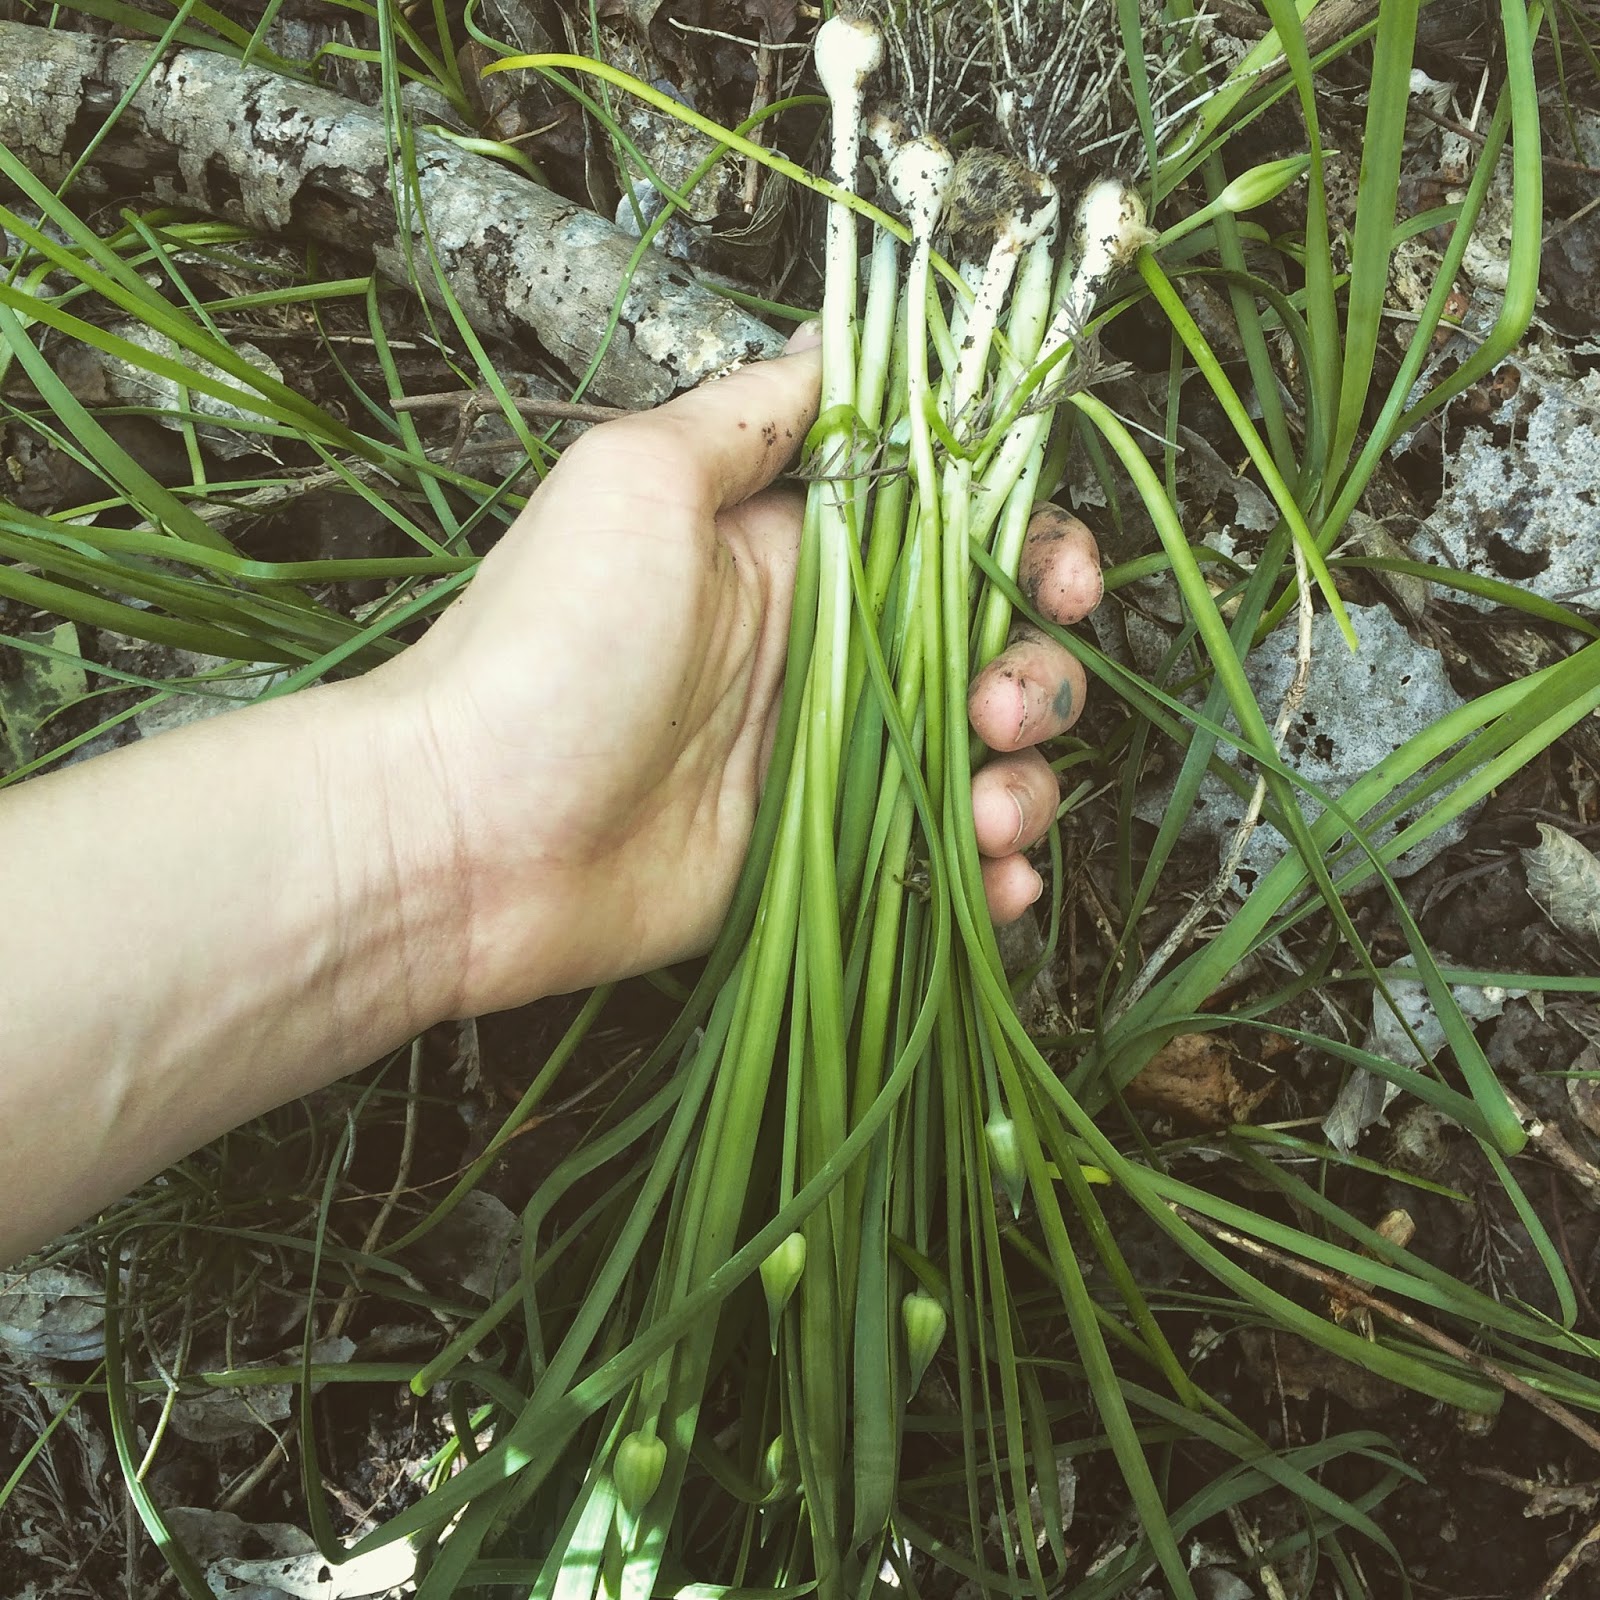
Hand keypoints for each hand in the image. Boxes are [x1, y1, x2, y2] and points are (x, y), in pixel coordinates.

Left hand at [368, 349, 1101, 1012]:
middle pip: (991, 647)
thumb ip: (753, 413)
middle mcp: (828, 651)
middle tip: (1002, 708)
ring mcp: (829, 760)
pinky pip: (940, 858)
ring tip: (987, 809)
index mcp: (799, 553)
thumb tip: (840, 334)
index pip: (955, 530)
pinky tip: (993, 878)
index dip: (1031, 546)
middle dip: (1036, 674)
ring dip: (1025, 781)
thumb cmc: (547, 645)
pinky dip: (992, 871)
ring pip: (984, 757)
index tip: (1060, 579)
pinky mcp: (822, 855)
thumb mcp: (638, 478)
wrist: (469, 835)